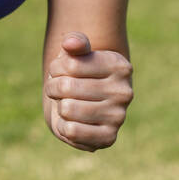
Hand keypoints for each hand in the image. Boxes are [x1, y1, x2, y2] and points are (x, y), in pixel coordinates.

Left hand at [43, 31, 132, 150]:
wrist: (80, 104)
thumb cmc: (76, 74)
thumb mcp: (74, 53)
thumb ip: (74, 41)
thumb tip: (71, 43)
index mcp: (119, 66)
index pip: (69, 64)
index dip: (56, 68)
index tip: (62, 70)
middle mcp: (124, 92)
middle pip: (66, 86)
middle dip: (54, 87)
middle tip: (61, 89)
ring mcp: (119, 116)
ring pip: (67, 108)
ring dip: (59, 106)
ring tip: (68, 103)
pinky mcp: (108, 137)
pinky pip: (72, 131)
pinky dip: (63, 126)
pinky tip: (72, 121)